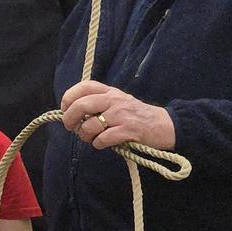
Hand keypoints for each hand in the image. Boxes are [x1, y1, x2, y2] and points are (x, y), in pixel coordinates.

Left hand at [60, 81, 175, 151]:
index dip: (68, 98)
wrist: (165, 125)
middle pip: (81, 105)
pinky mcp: (129, 130)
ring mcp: (122, 115)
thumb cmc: (135, 116)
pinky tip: (102, 143)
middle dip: (69, 119)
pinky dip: (98, 144)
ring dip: (85, 136)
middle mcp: (114, 100)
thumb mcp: (118, 102)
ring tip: (90, 138)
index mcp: (110, 92)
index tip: (66, 109)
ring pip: (90, 125)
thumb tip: (71, 112)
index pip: (84, 87)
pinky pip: (103, 138)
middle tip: (71, 128)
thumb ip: (98, 103)